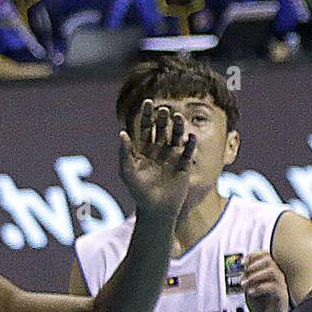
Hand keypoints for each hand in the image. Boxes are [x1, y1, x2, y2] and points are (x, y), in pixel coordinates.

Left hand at [118, 100, 195, 219]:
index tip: (149, 102)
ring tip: (179, 118)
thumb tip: (121, 133)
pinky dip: (190, 144)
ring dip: (178, 127)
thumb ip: (125, 153)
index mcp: (143, 149)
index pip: (144, 127)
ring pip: (176, 136)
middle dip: (163, 118)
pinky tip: (190, 137)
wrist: (156, 210)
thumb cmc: (138, 192)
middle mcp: (158, 149)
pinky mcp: (184, 164)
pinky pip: (188, 151)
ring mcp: (172, 155)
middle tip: (165, 110)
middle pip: (161, 128)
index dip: (146, 114)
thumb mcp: (128, 172)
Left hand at [241, 251, 290, 311]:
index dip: (254, 255)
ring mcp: (281, 286)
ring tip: (245, 284)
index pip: (266, 255)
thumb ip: (248, 279)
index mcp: (270, 272)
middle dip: (253, 265)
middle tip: (244, 273)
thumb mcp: (250, 290)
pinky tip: (251, 293)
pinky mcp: (282, 296)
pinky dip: (260, 287)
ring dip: (255, 276)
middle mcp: (277, 276)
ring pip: (272, 271)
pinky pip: (273, 286)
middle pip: (269, 260)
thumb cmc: (261, 308)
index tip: (242, 262)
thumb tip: (242, 269)